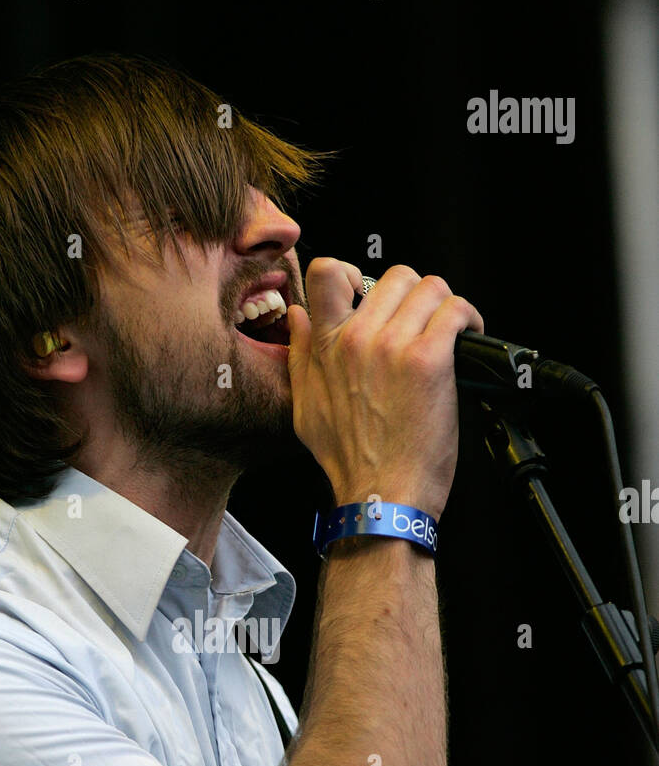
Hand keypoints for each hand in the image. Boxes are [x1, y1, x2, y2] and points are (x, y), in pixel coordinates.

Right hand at [286, 261, 483, 520]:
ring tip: (449, 332)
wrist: (381, 494)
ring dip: (445, 307)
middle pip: (395, 275)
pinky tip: (467, 339)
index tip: (372, 291)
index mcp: (326, 345)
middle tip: (424, 324)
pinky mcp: (427, 359)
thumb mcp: (306, 407)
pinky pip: (454, 310)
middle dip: (415, 297)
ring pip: (430, 287)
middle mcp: (355, 338)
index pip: (327, 271)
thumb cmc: (349, 460)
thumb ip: (300, 355)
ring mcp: (391, 345)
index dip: (356, 272)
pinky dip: (468, 320)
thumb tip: (296, 317)